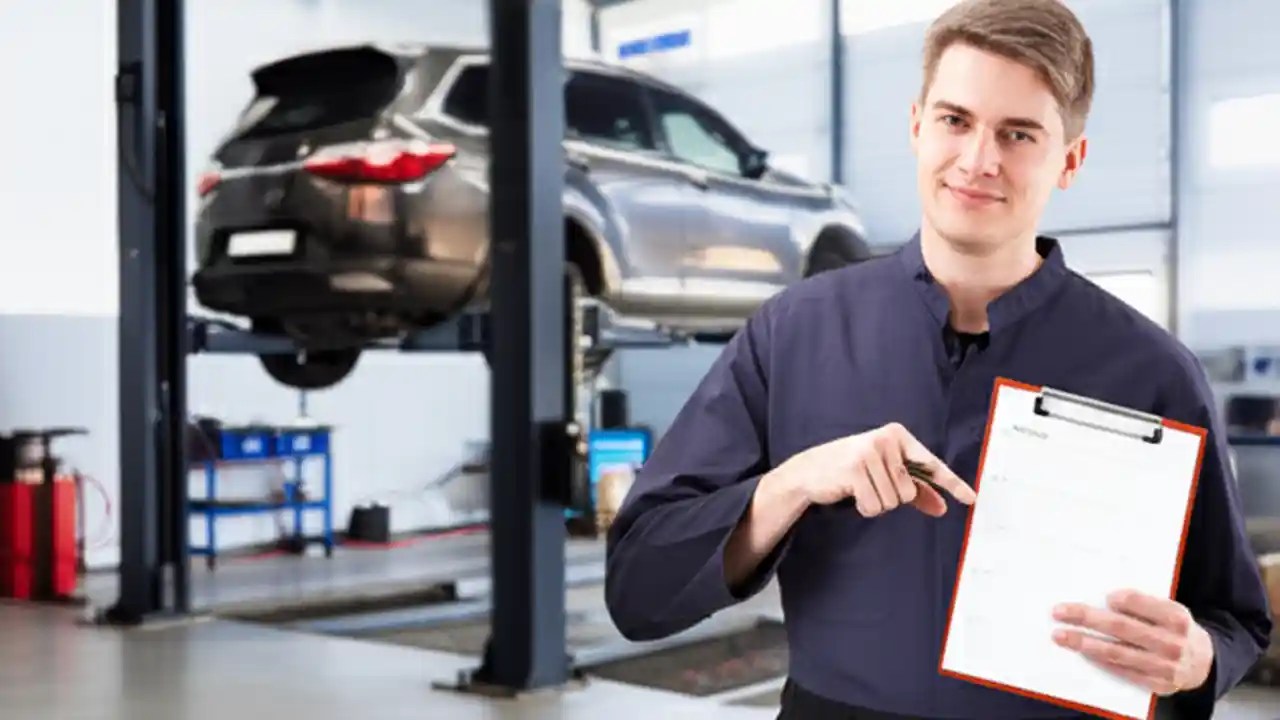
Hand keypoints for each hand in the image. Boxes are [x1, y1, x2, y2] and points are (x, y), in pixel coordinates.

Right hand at [774, 422, 974, 516]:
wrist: (810, 470)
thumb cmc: (852, 470)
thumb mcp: (885, 474)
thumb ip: (916, 489)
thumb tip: (940, 507)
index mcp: (897, 435)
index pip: (930, 464)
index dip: (952, 484)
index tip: (971, 498)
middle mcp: (885, 440)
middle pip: (909, 491)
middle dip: (891, 496)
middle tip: (870, 485)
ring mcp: (869, 453)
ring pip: (893, 501)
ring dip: (877, 502)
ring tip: (859, 488)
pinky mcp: (854, 470)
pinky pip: (875, 506)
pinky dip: (865, 508)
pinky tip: (851, 493)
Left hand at [1052, 589, 1214, 694]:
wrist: (1204, 663)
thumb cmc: (1175, 629)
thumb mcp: (1170, 611)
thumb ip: (1144, 605)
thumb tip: (1101, 598)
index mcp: (1176, 617)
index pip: (1141, 603)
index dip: (1120, 599)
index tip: (1101, 596)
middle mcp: (1172, 643)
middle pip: (1121, 627)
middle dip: (1086, 618)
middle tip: (1059, 612)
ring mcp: (1164, 666)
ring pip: (1116, 652)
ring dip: (1084, 643)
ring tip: (1061, 635)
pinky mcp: (1157, 684)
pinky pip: (1122, 671)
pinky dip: (1099, 661)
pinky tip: (1082, 652)